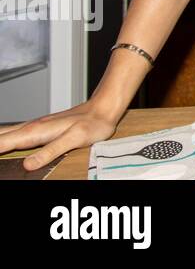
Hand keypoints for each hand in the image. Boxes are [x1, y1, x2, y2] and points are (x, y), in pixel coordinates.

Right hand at [0, 99, 122, 172]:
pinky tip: (0, 143)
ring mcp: (32, 128)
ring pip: (2, 134)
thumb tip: (27, 165)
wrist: (103, 109)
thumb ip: (50, 151)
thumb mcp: (74, 139)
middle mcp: (29, 128)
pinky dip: (0, 140)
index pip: (0, 144)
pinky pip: (11, 135)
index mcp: (34, 132)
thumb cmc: (92, 124)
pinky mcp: (37, 130)